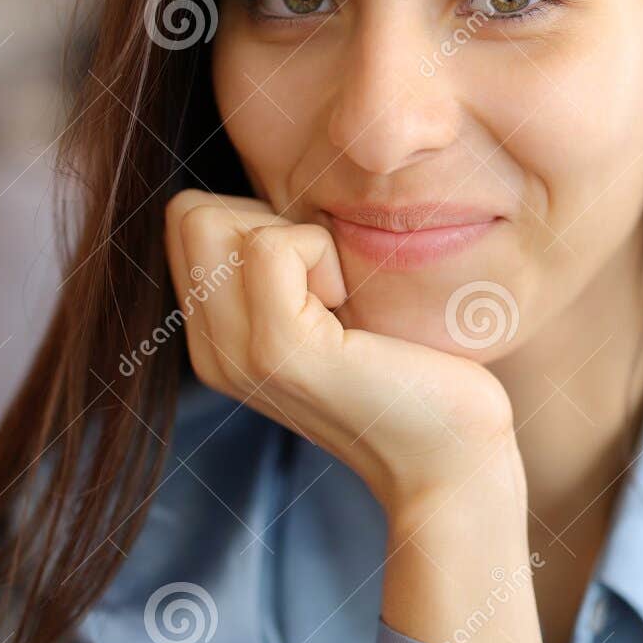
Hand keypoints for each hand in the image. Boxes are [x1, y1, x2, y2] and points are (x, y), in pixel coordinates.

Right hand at [163, 190, 517, 508]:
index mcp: (219, 338)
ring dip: (298, 238)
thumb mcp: (336, 305)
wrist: (453, 456)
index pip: (189, 219)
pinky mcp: (281, 352)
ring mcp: (239, 355)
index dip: (259, 220)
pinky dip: (321, 254)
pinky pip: (271, 247)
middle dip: (268, 221)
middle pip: (190, 212)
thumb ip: (291, 263)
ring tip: (342, 299)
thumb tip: (285, 187)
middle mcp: (213, 350)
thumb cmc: (416, 369)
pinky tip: (353, 310)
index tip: (321, 274)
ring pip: (217, 220)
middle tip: (332, 283)